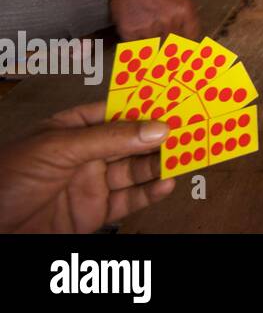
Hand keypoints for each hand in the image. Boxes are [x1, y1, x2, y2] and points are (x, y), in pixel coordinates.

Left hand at [0, 102, 174, 232]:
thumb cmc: (7, 179)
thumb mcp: (58, 149)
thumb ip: (110, 138)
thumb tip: (156, 127)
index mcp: (73, 128)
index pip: (118, 112)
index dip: (147, 106)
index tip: (179, 101)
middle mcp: (86, 154)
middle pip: (132, 141)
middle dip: (161, 136)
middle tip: (192, 130)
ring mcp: (92, 183)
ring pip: (136, 170)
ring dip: (160, 164)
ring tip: (185, 158)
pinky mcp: (95, 212)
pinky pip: (130, 200)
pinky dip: (150, 193)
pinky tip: (166, 185)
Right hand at [108, 0, 200, 39]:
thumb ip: (185, 14)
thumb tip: (187, 35)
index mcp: (185, 10)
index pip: (192, 36)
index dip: (186, 41)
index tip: (180, 42)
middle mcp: (170, 21)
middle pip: (173, 45)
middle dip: (168, 44)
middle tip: (160, 38)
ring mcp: (150, 27)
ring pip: (155, 47)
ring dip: (152, 43)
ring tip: (146, 32)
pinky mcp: (132, 32)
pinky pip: (137, 48)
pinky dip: (136, 46)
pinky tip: (136, 34)